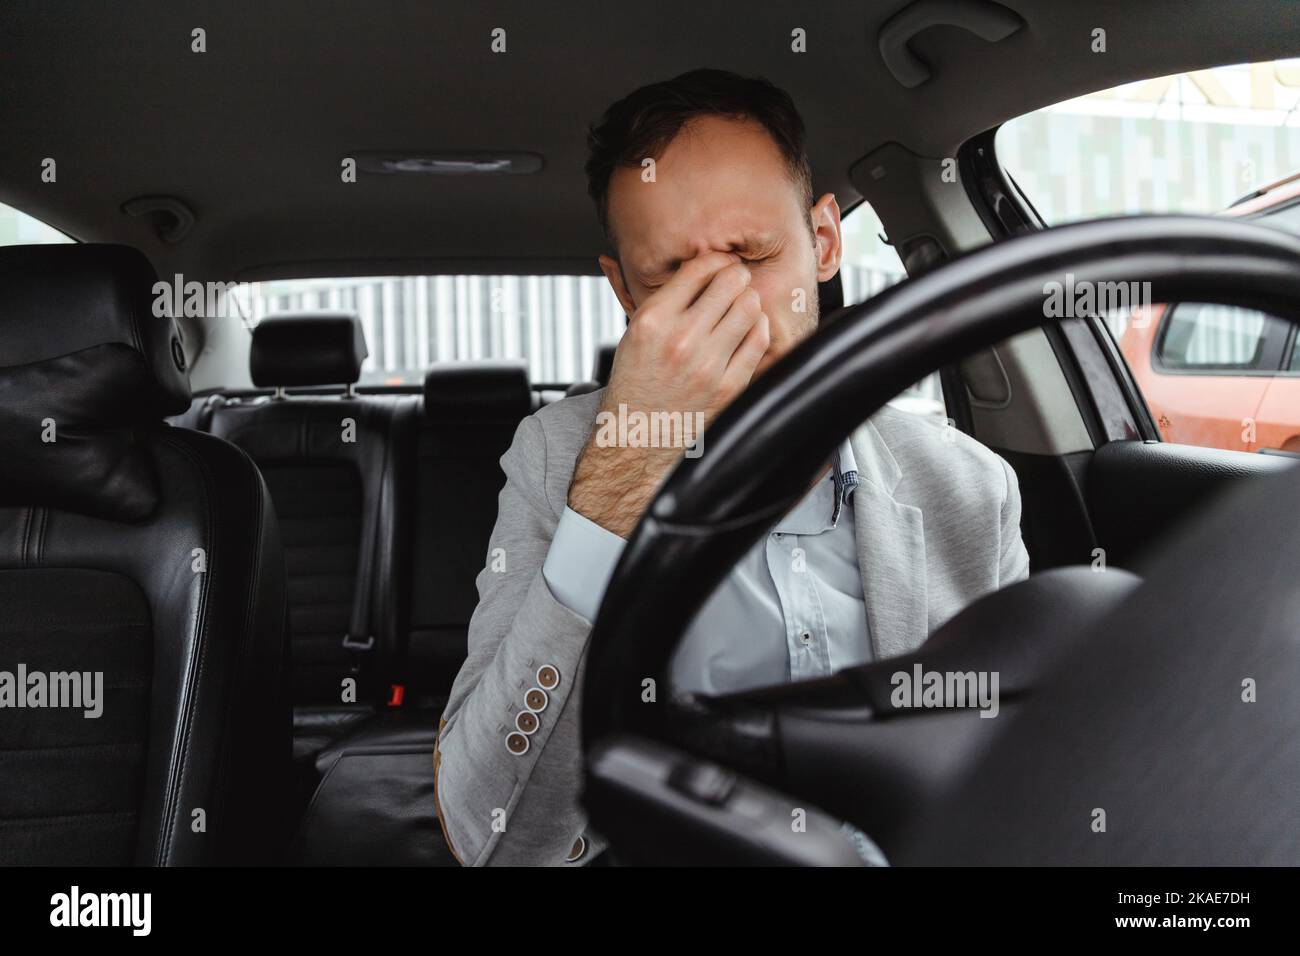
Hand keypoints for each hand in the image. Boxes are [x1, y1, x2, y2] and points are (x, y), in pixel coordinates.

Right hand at [568, 251, 769, 537]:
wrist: (637, 437)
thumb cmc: (636, 382)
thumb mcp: (635, 331)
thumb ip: (666, 298)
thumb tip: (704, 265)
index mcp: (653, 322)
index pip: (699, 269)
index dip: (715, 260)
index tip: (718, 264)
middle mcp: (681, 341)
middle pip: (731, 283)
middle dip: (735, 277)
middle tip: (733, 282)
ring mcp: (708, 366)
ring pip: (750, 308)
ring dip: (747, 301)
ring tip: (738, 307)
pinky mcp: (728, 386)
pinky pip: (759, 340)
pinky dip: (757, 328)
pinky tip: (746, 331)